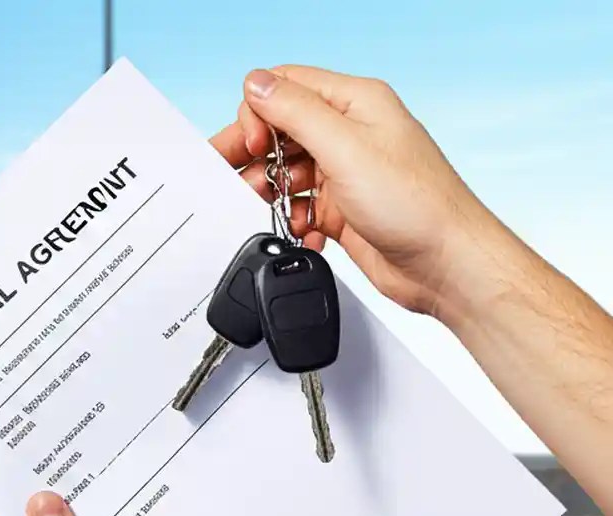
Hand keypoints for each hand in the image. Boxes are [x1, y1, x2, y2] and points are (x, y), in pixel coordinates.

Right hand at [213, 65, 520, 320]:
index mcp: (355, 103)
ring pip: (285, 171)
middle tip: (233, 179)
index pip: (286, 87)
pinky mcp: (342, 209)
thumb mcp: (346, 148)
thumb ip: (296, 112)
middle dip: (253, 156)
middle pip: (279, 131)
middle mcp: (349, 133)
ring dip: (269, 192)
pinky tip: (300, 231)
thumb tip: (257, 84)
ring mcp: (345, 172)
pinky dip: (290, 219)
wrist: (446, 267)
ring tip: (271, 210)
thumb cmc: (418, 206)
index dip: (258, 112)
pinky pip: (298, 206)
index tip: (251, 145)